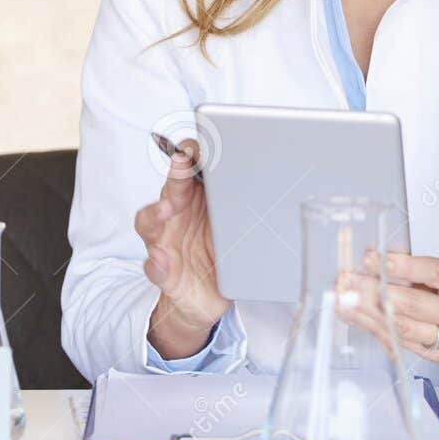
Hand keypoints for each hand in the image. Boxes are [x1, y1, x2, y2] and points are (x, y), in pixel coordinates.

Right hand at [135, 139, 230, 359]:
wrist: (208, 296)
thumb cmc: (223, 252)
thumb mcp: (239, 225)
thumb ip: (248, 203)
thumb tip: (288, 184)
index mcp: (196, 199)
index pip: (189, 168)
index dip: (190, 153)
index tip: (196, 143)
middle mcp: (176, 216)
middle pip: (171, 189)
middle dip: (176, 175)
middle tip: (182, 163)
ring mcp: (165, 242)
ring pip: (150, 222)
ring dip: (155, 213)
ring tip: (165, 210)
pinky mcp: (164, 272)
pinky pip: (155, 266)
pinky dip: (156, 263)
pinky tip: (161, 261)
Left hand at [338, 253, 438, 386]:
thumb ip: (428, 270)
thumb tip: (385, 256)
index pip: (437, 274)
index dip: (405, 266)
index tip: (376, 258)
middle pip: (415, 305)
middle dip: (377, 291)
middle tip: (350, 279)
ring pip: (402, 327)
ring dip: (368, 312)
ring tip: (344, 297)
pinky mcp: (434, 357)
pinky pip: (399, 342)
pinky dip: (374, 328)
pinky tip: (355, 317)